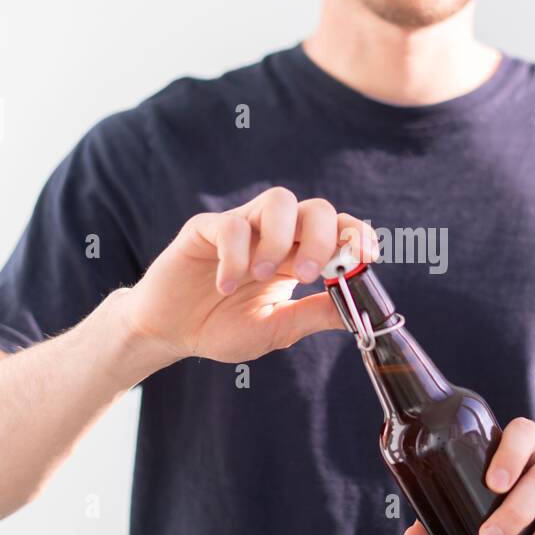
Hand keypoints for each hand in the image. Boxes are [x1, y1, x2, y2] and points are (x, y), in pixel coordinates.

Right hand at [122, 186, 378, 365]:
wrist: (169, 333)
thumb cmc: (220, 328)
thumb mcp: (275, 330)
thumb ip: (312, 315)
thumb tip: (357, 311)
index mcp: (297, 256)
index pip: (338, 230)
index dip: (356, 236)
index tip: (366, 256)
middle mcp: (274, 235)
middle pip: (315, 208)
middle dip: (321, 237)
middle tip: (309, 275)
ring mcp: (241, 227)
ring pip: (278, 201)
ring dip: (280, 237)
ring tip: (262, 275)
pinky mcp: (206, 228)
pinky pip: (230, 224)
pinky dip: (235, 255)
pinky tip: (226, 285)